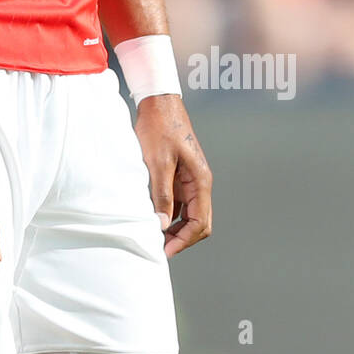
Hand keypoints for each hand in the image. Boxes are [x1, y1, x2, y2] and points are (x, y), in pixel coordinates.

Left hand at [134, 96, 211, 257]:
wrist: (158, 102)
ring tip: (154, 237)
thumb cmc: (159, 128)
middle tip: (159, 249)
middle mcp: (199, 183)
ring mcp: (189, 180)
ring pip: (189, 215)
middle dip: (181, 238)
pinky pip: (178, 203)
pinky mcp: (178, 176)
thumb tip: (162, 225)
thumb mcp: (158, 163)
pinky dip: (168, 215)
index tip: (165, 251)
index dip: (184, 240)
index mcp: (201, 180)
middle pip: (199, 223)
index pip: (201, 222)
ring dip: (175, 228)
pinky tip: (152, 219)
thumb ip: (162, 195)